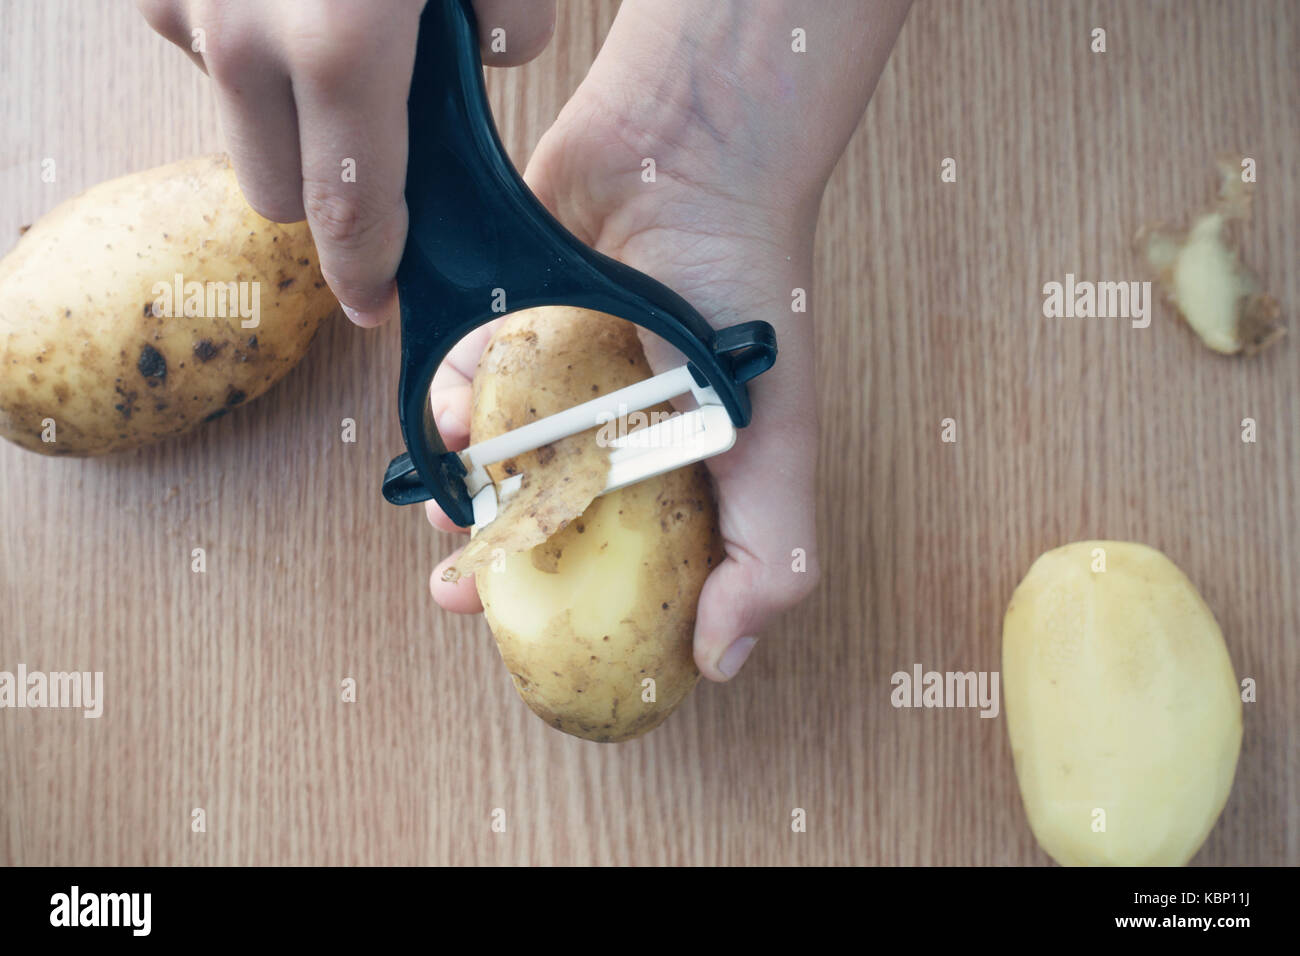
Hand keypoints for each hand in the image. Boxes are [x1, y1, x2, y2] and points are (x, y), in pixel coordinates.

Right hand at [136, 0, 556, 324]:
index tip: (375, 305)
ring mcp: (185, 3)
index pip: (350, 213)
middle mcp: (243, 34)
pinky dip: (248, 42)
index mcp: (341, 42)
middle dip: (327, 192)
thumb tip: (487, 60)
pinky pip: (204, 48)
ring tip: (340, 32)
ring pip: (236, 121)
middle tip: (379, 140)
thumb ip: (508, 22)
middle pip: (277, 194)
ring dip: (283, 111)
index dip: (365, 274)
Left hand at [425, 63, 828, 681]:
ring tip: (445, 514)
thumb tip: (719, 663)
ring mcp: (559, 378)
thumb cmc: (745, 293)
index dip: (581, 607)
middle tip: (458, 591)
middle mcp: (619, 427)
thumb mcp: (778, 441)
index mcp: (683, 465)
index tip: (536, 639)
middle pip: (548, 515)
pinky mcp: (508, 327)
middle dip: (500, 561)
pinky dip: (444, 411)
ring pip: (494, 460)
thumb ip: (769, 554)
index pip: (629, 558)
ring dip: (461, 495)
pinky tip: (444, 430)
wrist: (685, 155)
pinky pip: (461, 384)